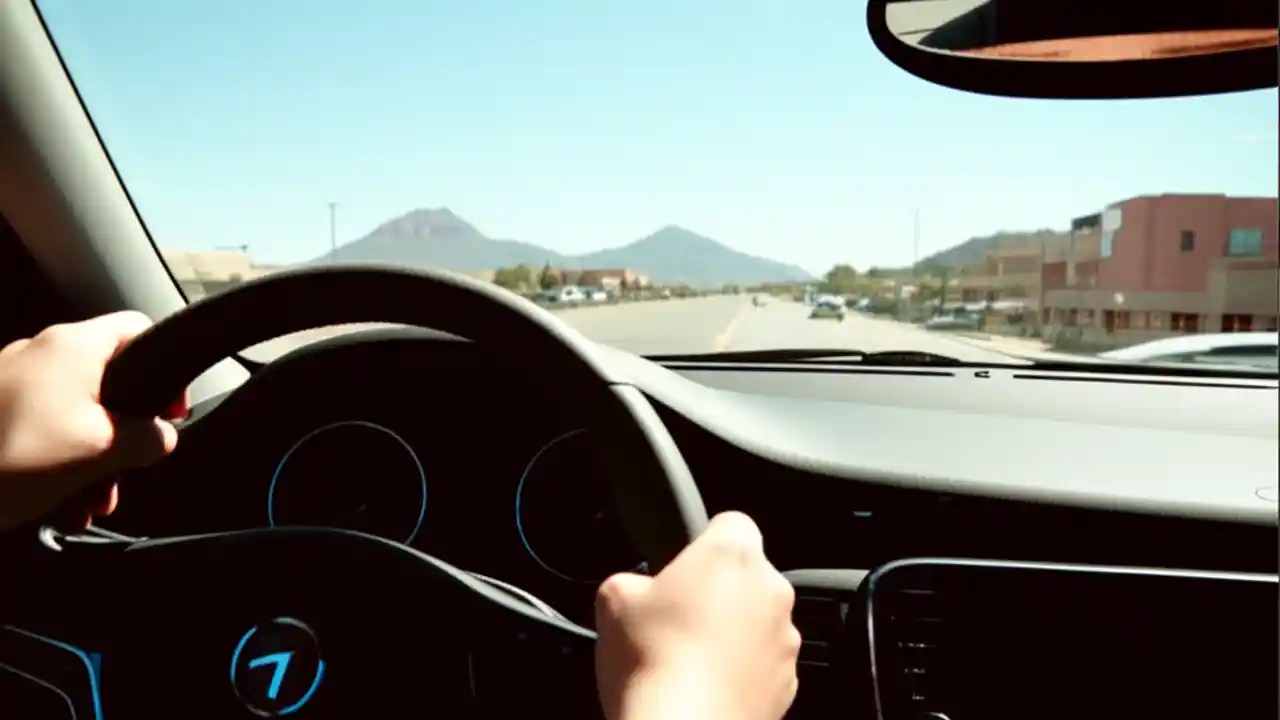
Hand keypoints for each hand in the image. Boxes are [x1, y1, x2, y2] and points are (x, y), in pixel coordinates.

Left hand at [0, 311, 181, 531]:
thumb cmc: (14, 458)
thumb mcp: (102, 452)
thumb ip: (148, 439)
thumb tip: (161, 437)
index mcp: (74, 346)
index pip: (140, 329)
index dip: (167, 372)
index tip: (170, 417)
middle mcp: (41, 352)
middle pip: (108, 381)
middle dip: (123, 435)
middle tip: (123, 476)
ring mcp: (11, 378)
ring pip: (75, 412)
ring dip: (91, 459)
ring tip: (86, 502)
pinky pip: (41, 427)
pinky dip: (57, 460)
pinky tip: (54, 503)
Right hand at [594, 511, 800, 719]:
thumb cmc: (651, 662)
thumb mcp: (613, 599)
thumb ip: (633, 579)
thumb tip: (638, 590)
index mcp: (732, 555)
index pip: (731, 522)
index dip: (703, 541)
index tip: (681, 567)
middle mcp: (770, 591)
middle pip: (747, 575)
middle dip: (717, 591)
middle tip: (676, 618)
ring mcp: (785, 639)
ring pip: (758, 621)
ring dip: (733, 632)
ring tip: (689, 660)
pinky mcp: (789, 683)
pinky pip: (764, 663)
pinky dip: (743, 670)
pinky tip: (707, 687)